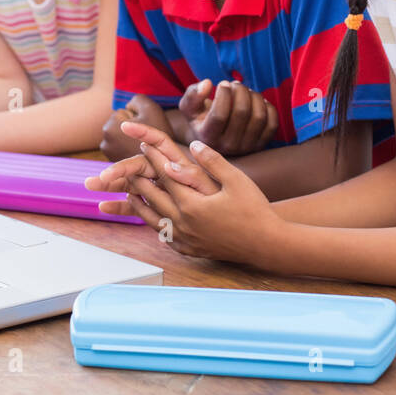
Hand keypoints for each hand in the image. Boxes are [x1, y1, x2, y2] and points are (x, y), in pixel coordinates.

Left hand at [87, 119, 279, 263]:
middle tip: (128, 166)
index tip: (143, 145)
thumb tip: (192, 145)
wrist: (266, 244)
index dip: (154, 159)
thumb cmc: (254, 210)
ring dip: (140, 204)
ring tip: (130, 193)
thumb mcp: (236, 180)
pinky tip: (153, 219)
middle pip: (154, 197)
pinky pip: (164, 235)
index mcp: (192, 204)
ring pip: (154, 219)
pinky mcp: (190, 249)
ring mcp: (185, 239)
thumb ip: (212, 161)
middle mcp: (184, 223)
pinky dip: (154, 224)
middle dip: (140, 179)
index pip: (166, 176)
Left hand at [99, 94, 170, 160]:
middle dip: (131, 128)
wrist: (169, 162)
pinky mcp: (114, 163)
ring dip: (129, 138)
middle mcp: (104, 144)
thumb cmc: (160, 134)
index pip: (122, 112)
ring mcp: (108, 155)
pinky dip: (129, 148)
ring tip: (143, 145)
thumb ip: (136, 100)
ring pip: (120, 137)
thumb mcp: (151, 108)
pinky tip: (140, 152)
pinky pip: (122, 148)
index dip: (137, 117)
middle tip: (145, 137)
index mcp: (110, 129)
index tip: (145, 126)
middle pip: (118, 125)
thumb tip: (128, 105)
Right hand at [178, 78, 278, 155]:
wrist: (213, 138)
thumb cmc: (200, 117)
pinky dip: (268, 107)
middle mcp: (228, 146)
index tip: (222, 83)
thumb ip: (193, 94)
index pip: (220, 115)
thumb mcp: (189, 107)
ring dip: (254, 96)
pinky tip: (257, 101)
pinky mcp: (261, 145)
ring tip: (246, 91)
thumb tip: (207, 83)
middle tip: (235, 84)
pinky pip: (272, 124)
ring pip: (259, 117)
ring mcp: (246, 147)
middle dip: (240, 91)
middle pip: (242, 113)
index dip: (223, 94)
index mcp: (208, 137)